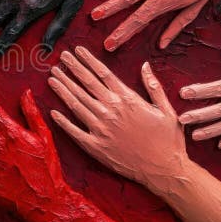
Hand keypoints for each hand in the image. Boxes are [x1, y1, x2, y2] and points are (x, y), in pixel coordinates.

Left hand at [49, 47, 188, 189]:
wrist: (165, 170)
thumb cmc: (168, 140)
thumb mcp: (166, 109)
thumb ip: (153, 86)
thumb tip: (145, 65)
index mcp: (128, 99)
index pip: (102, 74)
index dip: (87, 61)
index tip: (76, 51)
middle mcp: (111, 111)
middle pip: (86, 84)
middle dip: (71, 69)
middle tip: (60, 57)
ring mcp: (101, 129)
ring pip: (77, 104)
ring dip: (63, 89)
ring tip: (52, 77)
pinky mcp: (96, 147)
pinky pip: (74, 132)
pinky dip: (63, 121)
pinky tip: (53, 111)